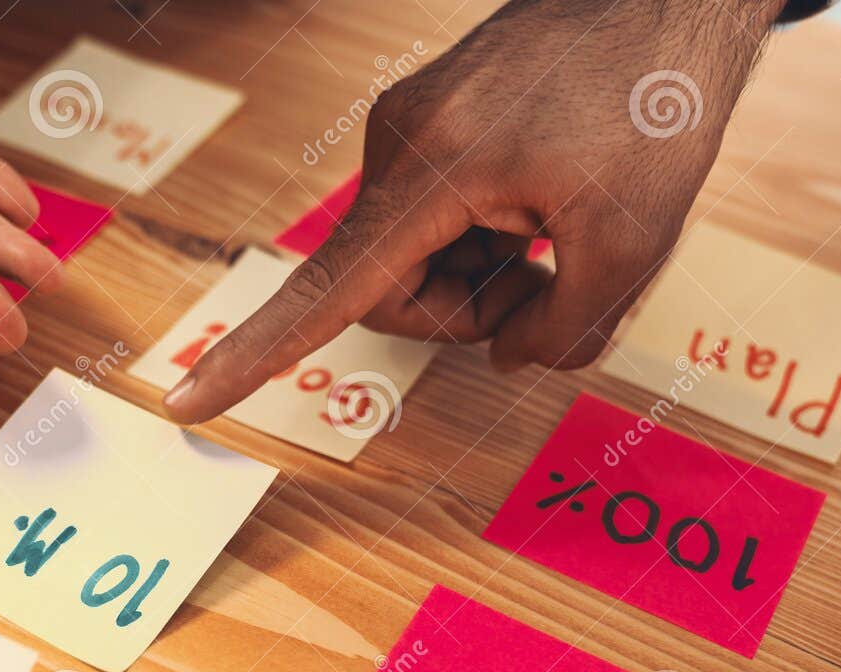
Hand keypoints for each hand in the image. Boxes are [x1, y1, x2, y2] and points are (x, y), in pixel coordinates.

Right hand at [163, 0, 783, 421]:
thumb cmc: (655, 100)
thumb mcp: (633, 244)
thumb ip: (561, 331)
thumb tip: (505, 355)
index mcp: (432, 173)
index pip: (328, 292)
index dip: (253, 357)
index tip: (185, 402)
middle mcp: (398, 145)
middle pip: (386, 290)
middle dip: (462, 311)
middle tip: (547, 291)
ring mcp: (411, 125)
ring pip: (414, 255)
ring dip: (482, 272)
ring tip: (558, 238)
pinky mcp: (433, 117)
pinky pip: (434, 211)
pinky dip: (486, 234)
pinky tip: (546, 209)